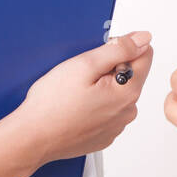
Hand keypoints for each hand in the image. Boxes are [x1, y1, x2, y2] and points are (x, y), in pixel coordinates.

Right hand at [11, 30, 153, 167]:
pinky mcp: (104, 135)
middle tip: (82, 74)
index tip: (102, 52)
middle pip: (131, 74)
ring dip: (102, 86)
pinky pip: (107, 111)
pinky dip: (95, 104)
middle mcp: (127, 111)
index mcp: (127, 92)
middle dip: (110, 67)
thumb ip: (119, 49)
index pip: (145, 55)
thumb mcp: (85, 65)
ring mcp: (116, 126)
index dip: (123, 46)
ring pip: (117, 93)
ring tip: (76, 92)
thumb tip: (143, 39)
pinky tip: (76, 106)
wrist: (32, 138)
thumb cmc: (52, 104)